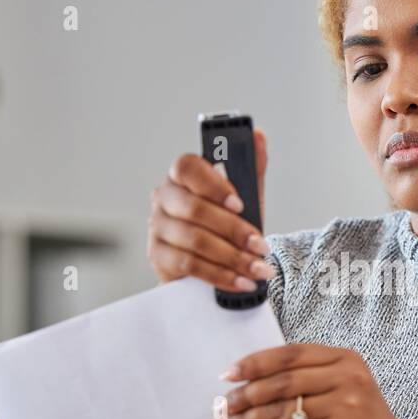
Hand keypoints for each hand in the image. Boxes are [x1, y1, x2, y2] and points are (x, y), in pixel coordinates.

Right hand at [147, 127, 274, 290]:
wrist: (214, 263)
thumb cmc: (227, 226)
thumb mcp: (245, 198)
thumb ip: (251, 169)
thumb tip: (258, 136)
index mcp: (182, 176)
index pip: (187, 167)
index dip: (213, 184)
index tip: (239, 203)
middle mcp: (164, 197)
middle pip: (194, 209)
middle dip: (233, 230)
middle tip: (260, 245)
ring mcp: (157, 227)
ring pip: (194, 240)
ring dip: (232, 257)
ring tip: (258, 268)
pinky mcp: (157, 256)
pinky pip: (189, 265)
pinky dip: (220, 275)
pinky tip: (241, 281)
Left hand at [210, 343, 416, 418]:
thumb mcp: (345, 386)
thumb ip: (309, 376)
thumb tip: (252, 379)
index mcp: (345, 359)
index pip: (291, 354)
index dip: (255, 362)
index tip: (228, 374)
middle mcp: (348, 378)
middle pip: (282, 382)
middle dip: (245, 394)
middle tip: (221, 405)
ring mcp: (345, 406)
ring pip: (282, 410)